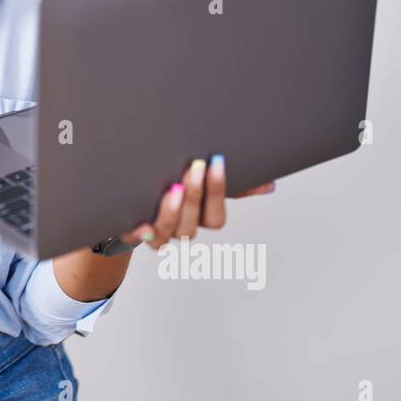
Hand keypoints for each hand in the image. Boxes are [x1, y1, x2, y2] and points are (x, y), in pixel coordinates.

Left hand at [119, 154, 274, 250]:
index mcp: (200, 220)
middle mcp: (180, 230)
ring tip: (173, 188)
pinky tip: (143, 224)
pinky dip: (139, 233)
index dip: (217, 192)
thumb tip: (268, 185)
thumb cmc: (178, 190)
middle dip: (195, 196)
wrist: (134, 204)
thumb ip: (235, 186)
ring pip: (167, 233)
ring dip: (172, 212)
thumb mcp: (205, 186)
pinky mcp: (132, 232)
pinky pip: (135, 238)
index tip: (217, 162)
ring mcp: (157, 234)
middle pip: (192, 225)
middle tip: (194, 168)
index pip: (215, 218)